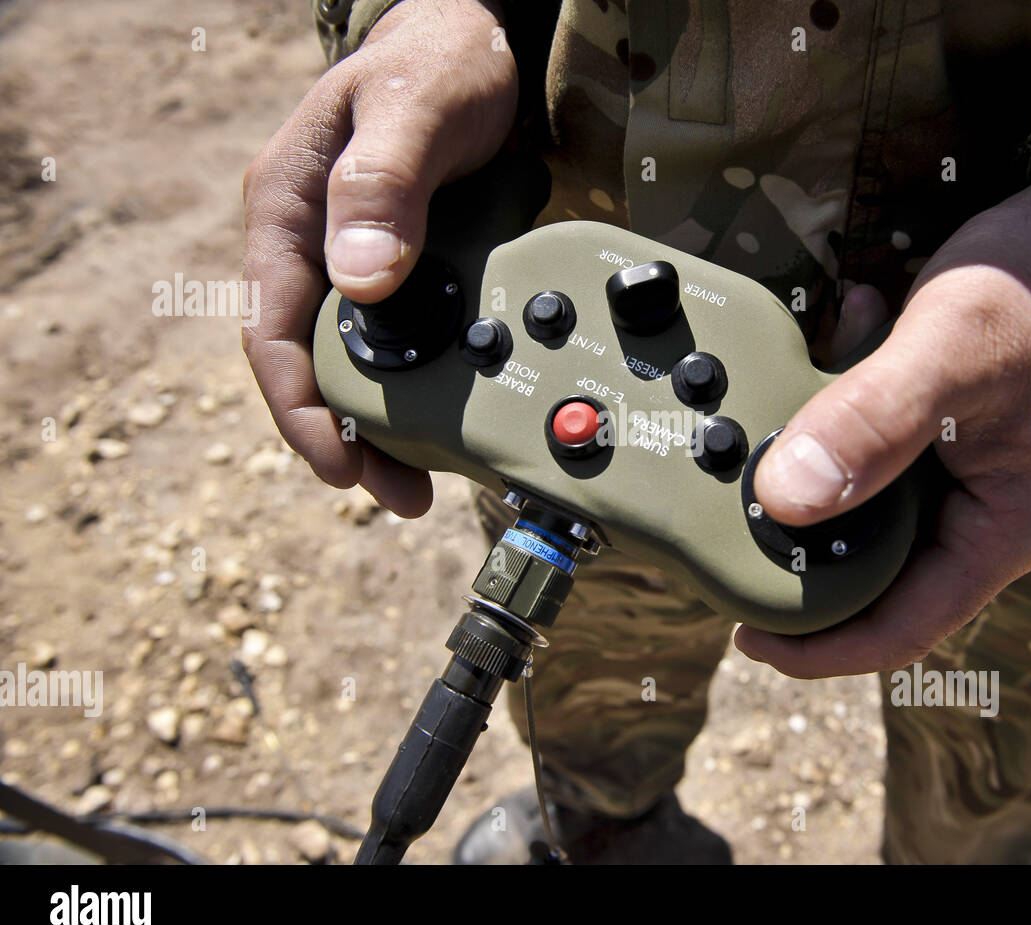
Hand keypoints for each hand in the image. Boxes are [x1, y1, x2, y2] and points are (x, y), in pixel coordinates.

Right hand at [241, 0, 514, 516]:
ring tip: (426, 477)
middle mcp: (312, 245)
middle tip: (403, 493)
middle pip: (311, 364)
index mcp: (288, 211)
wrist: (476, 44)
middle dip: (347, 436)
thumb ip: (381, 185)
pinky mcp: (399, 267)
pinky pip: (396, 339)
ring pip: (354, 361)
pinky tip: (448, 415)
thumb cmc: (437, 62)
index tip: (338, 465)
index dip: (299, 409)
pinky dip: (416, 385)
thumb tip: (363, 279)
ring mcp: (353, 260)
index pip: (272, 331)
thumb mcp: (410, 109)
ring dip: (384, 422)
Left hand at [736, 144, 1030, 677]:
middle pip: (874, 576)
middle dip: (801, 550)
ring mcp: (964, 479)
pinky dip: (839, 412)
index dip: (819, 645)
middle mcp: (984, 518)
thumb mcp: (951, 347)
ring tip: (776, 407)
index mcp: (1003, 531)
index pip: (901, 628)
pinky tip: (835, 343)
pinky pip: (873, 449)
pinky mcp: (945, 438)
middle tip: (728, 518)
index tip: (746, 634)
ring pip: (865, 509)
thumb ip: (872, 422)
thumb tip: (787, 499)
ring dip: (815, 467)